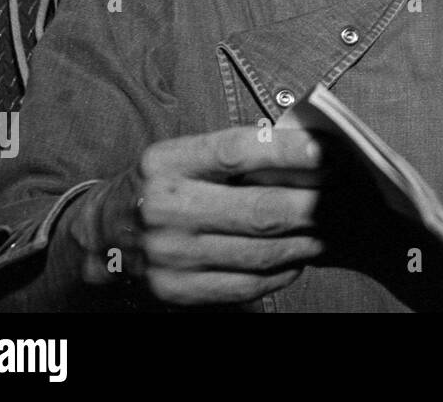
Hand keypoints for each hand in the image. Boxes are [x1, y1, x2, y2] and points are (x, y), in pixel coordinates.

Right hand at [74, 127, 327, 305]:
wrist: (97, 238)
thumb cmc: (157, 186)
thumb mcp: (181, 155)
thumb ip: (236, 153)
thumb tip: (308, 154)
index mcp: (167, 162)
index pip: (241, 152)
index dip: (293, 153)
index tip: (333, 153)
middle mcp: (165, 208)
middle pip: (263, 210)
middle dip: (316, 205)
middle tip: (346, 198)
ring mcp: (171, 256)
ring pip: (264, 251)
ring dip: (309, 240)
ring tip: (330, 227)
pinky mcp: (178, 291)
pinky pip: (249, 284)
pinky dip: (283, 269)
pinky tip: (298, 255)